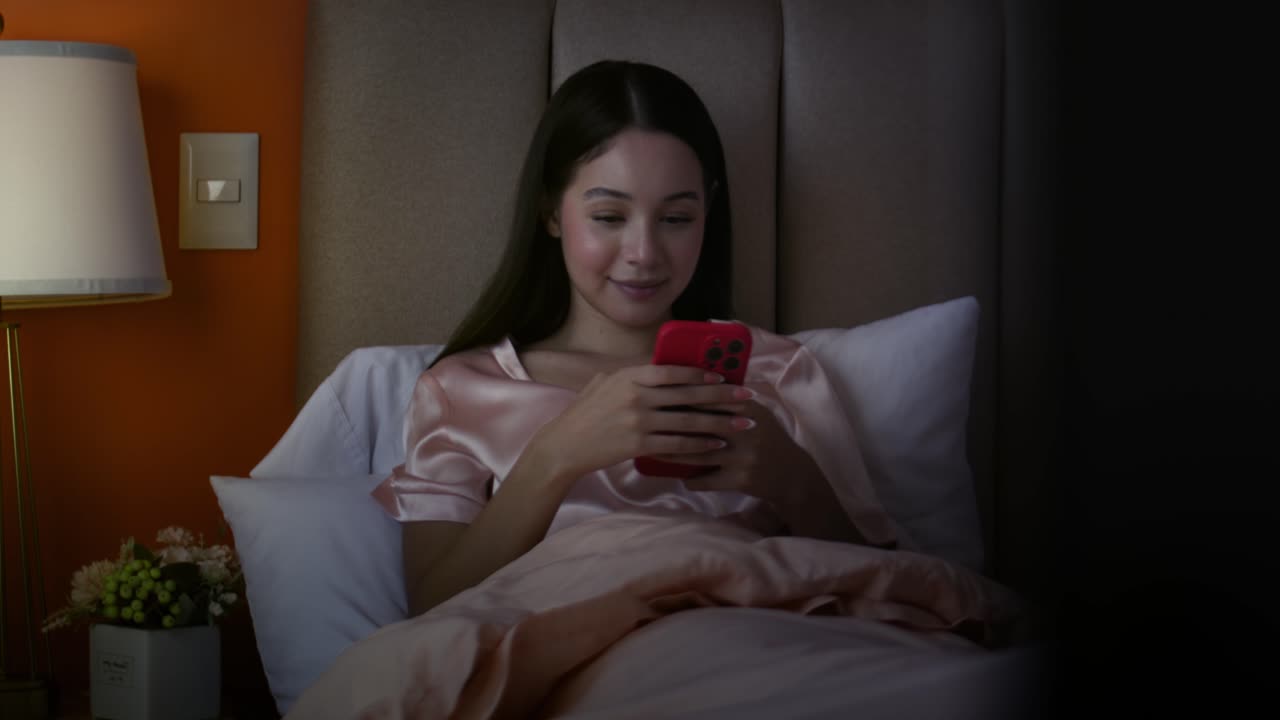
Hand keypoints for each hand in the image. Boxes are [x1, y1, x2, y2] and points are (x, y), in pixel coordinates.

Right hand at [526, 364, 755, 483]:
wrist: (564, 445)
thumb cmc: (584, 413)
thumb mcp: (602, 383)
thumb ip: (629, 375)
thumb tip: (656, 367)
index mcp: (629, 377)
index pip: (671, 371)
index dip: (699, 373)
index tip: (721, 376)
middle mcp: (636, 396)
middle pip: (688, 395)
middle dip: (722, 396)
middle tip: (746, 397)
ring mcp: (638, 422)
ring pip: (688, 421)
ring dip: (720, 422)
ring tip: (742, 424)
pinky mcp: (639, 446)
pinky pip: (677, 444)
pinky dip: (700, 444)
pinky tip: (717, 444)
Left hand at [667, 393, 821, 508]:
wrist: (791, 473)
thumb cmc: (768, 438)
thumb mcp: (757, 414)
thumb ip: (732, 400)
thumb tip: (696, 382)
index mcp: (748, 408)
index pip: (710, 399)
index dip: (682, 397)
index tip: (659, 396)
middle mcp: (746, 430)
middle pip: (700, 424)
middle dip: (671, 423)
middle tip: (647, 422)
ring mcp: (742, 456)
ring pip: (697, 454)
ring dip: (672, 454)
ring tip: (652, 451)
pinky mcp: (739, 480)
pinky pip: (706, 480)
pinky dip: (691, 480)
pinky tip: (680, 479)